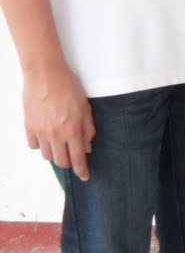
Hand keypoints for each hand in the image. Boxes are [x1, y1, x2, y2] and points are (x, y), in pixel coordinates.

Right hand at [22, 60, 94, 179]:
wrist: (45, 75)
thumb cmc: (69, 87)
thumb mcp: (85, 107)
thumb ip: (88, 129)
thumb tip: (87, 148)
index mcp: (72, 130)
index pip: (77, 158)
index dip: (82, 170)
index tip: (85, 177)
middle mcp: (55, 134)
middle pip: (61, 161)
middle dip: (68, 162)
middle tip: (72, 156)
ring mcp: (40, 131)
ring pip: (46, 155)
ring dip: (55, 153)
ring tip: (60, 143)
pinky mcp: (28, 126)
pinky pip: (33, 145)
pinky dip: (40, 145)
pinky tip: (46, 136)